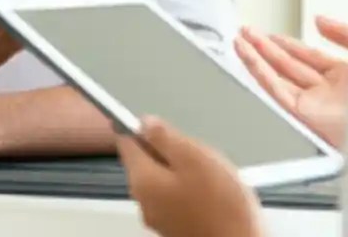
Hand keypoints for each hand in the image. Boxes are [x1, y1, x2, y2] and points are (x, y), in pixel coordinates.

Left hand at [117, 117, 262, 236]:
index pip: (126, 142)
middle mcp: (144, 201)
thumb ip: (165, 137)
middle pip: (145, 161)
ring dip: (182, 170)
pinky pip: (176, 197)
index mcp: (143, 180)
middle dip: (168, 150)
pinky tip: (214, 192)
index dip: (138, 126)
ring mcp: (159, 216)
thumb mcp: (194, 157)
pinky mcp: (175, 226)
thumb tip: (146, 123)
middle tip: (197, 151)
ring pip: (163, 179)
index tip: (155, 121)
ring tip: (211, 174)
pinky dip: (190, 189)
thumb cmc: (222, 207)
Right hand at [235, 15, 347, 149]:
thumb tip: (319, 20)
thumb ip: (346, 33)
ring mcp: (317, 105)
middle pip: (290, 67)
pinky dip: (260, 72)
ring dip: (257, 58)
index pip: (311, 59)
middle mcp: (329, 93)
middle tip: (246, 33)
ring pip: (278, 78)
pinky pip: (277, 91)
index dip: (289, 45)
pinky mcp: (306, 116)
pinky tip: (248, 56)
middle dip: (266, 48)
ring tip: (239, 40)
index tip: (271, 34)